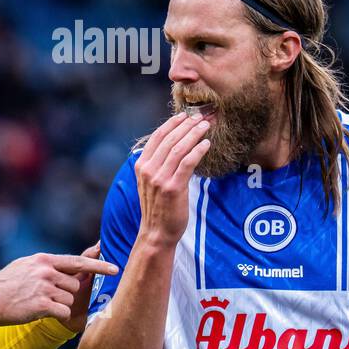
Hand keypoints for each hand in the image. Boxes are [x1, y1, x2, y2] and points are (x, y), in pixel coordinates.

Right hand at [0, 251, 116, 325]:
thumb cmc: (6, 285)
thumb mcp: (26, 266)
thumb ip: (48, 265)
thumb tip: (68, 265)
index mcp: (45, 260)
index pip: (78, 261)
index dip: (98, 266)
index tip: (115, 268)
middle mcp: (46, 271)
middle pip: (74, 284)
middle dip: (65, 293)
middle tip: (45, 296)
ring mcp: (44, 287)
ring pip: (69, 299)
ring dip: (58, 304)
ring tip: (37, 302)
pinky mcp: (42, 304)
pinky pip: (62, 311)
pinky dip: (55, 314)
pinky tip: (39, 311)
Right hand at [135, 113, 209, 246]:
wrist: (156, 233)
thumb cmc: (158, 207)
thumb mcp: (151, 182)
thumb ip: (157, 164)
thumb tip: (174, 145)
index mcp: (141, 165)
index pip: (157, 137)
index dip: (172, 123)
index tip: (185, 115)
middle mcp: (148, 170)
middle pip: (169, 139)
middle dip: (187, 125)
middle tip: (201, 116)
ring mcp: (159, 179)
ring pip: (179, 148)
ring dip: (194, 134)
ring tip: (206, 126)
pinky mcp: (173, 187)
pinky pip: (187, 163)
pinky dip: (198, 151)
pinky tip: (207, 144)